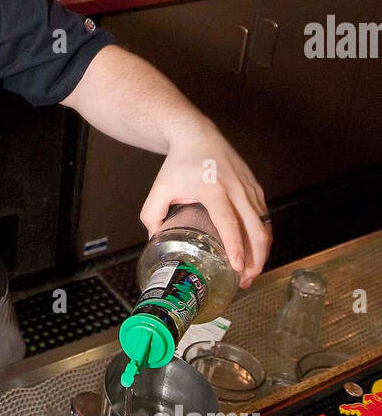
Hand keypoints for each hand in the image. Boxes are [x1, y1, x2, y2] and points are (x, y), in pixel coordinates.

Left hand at [140, 126, 270, 288]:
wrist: (198, 135)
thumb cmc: (179, 163)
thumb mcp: (160, 188)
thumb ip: (152, 214)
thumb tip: (154, 240)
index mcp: (213, 189)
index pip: (228, 222)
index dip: (235, 246)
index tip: (238, 267)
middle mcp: (236, 188)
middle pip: (255, 228)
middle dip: (256, 258)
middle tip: (246, 280)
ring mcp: (249, 187)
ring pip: (264, 225)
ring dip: (262, 251)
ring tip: (251, 272)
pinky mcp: (255, 188)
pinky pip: (264, 217)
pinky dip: (263, 237)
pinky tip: (256, 252)